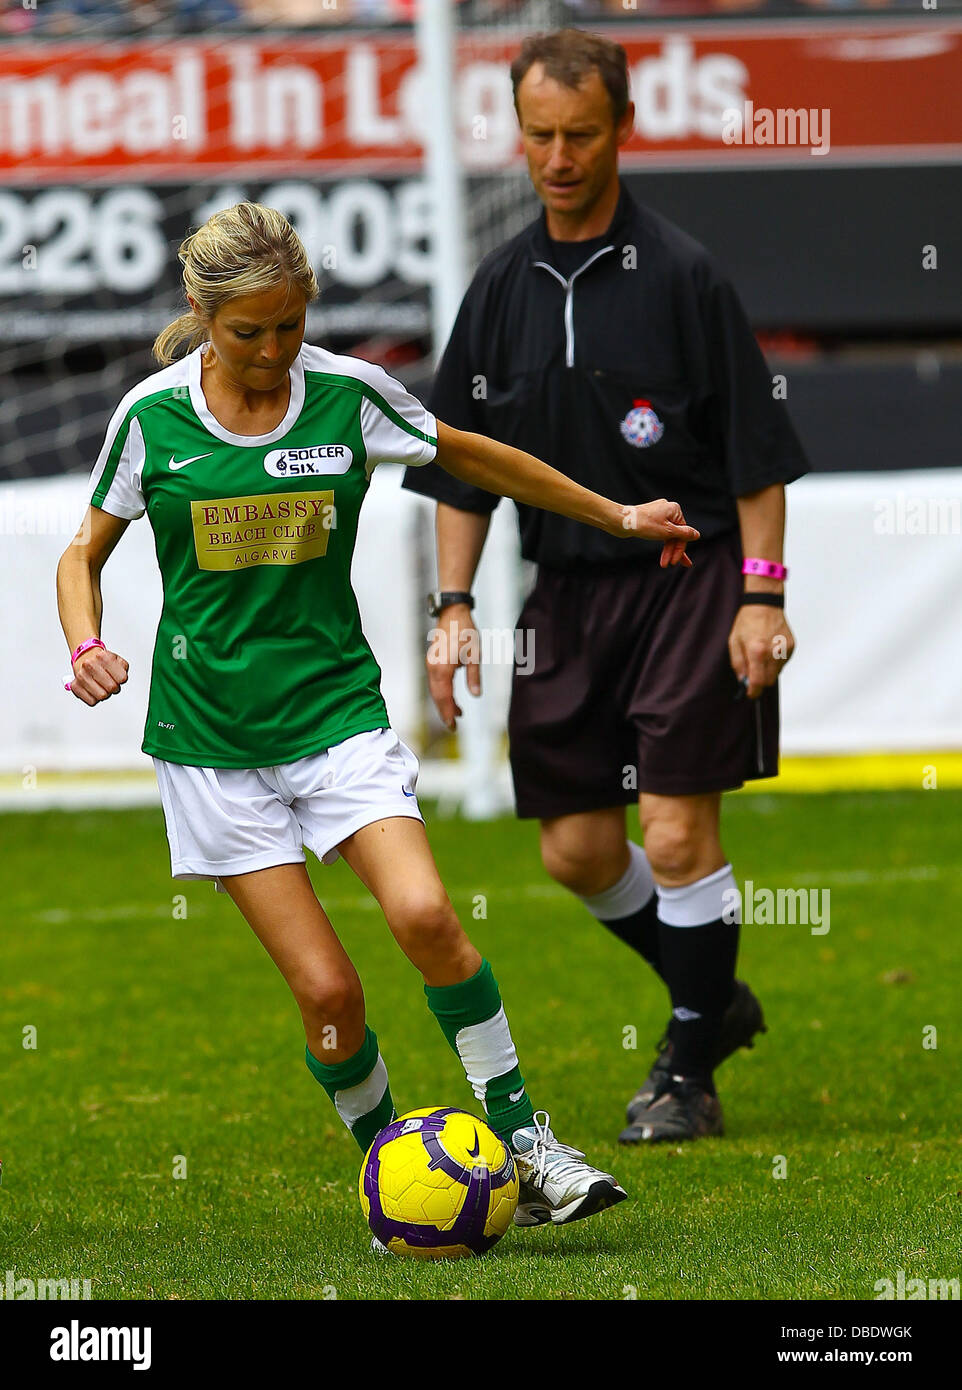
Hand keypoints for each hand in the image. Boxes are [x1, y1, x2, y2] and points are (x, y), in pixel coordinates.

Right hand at [68, 646, 128, 705]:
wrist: (84, 657)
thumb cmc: (101, 661)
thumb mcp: (116, 659)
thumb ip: (123, 668)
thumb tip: (122, 679)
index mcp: (102, 657)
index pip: (122, 678)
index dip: (122, 680)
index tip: (118, 678)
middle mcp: (90, 665)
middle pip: (111, 688)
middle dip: (114, 688)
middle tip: (111, 683)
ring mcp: (81, 676)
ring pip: (102, 696)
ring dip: (105, 694)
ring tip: (102, 686)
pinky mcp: (75, 686)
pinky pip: (92, 701)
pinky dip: (95, 698)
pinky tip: (94, 690)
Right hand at [425, 605, 479, 730]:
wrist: (453, 613)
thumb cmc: (465, 631)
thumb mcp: (475, 654)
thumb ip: (474, 676)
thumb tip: (476, 694)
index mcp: (443, 668)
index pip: (444, 697)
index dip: (448, 712)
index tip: (453, 726)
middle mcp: (433, 667)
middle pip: (437, 696)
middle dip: (444, 712)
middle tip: (453, 726)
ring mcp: (430, 664)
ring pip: (435, 690)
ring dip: (444, 702)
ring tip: (457, 713)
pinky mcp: (432, 661)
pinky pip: (435, 682)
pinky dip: (442, 692)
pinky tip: (452, 697)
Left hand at [617, 499, 699, 567]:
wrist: (621, 521)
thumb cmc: (644, 525)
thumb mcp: (667, 532)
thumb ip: (683, 534)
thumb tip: (697, 535)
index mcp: (675, 509)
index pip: (683, 533)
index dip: (679, 549)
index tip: (675, 562)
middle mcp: (668, 509)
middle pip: (675, 534)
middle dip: (672, 550)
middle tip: (669, 564)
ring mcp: (658, 514)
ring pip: (667, 534)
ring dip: (667, 549)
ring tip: (665, 563)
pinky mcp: (650, 519)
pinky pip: (660, 531)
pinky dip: (661, 541)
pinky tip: (664, 552)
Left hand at [728, 605, 794, 698]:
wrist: (765, 604)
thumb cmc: (747, 621)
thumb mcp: (734, 642)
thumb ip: (737, 663)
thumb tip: (743, 680)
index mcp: (757, 651)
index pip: (758, 681)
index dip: (753, 692)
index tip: (750, 694)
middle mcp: (773, 652)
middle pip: (769, 681)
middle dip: (760, 682)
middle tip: (753, 675)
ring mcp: (785, 649)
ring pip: (777, 673)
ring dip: (768, 670)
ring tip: (761, 655)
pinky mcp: (792, 646)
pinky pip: (783, 663)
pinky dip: (775, 662)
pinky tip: (769, 649)